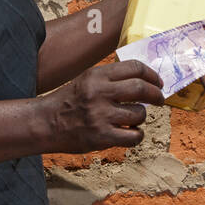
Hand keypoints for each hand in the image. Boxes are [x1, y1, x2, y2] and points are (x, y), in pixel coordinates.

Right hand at [44, 60, 163, 152]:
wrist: (45, 123)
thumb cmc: (69, 101)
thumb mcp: (87, 80)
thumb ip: (112, 78)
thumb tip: (145, 80)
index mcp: (97, 75)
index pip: (134, 68)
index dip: (152, 74)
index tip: (158, 82)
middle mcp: (99, 93)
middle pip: (141, 89)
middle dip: (156, 95)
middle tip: (160, 99)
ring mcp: (100, 116)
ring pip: (139, 114)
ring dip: (142, 117)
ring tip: (134, 118)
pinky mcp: (101, 137)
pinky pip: (134, 136)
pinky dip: (138, 135)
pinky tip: (131, 133)